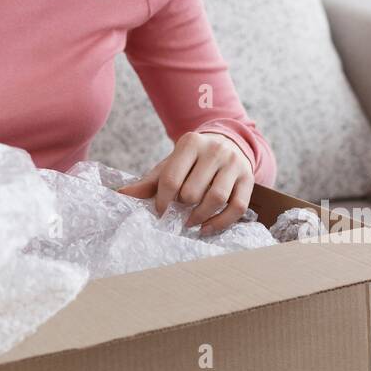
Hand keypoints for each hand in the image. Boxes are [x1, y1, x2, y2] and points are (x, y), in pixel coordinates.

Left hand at [116, 131, 253, 235]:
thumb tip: (122, 194)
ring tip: (190, 222)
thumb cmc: (192, 160)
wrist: (227, 143)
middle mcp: (215, 150)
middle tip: (178, 213)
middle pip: (194, 190)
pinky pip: (237, 207)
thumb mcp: (171, 163)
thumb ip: (149, 181)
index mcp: (190, 143)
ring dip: (200, 217)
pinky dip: (221, 222)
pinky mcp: (248, 178)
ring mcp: (234, 163)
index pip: (172, 178)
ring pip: (217, 198)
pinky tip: (206, 227)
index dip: (163, 200)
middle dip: (183, 206)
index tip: (160, 210)